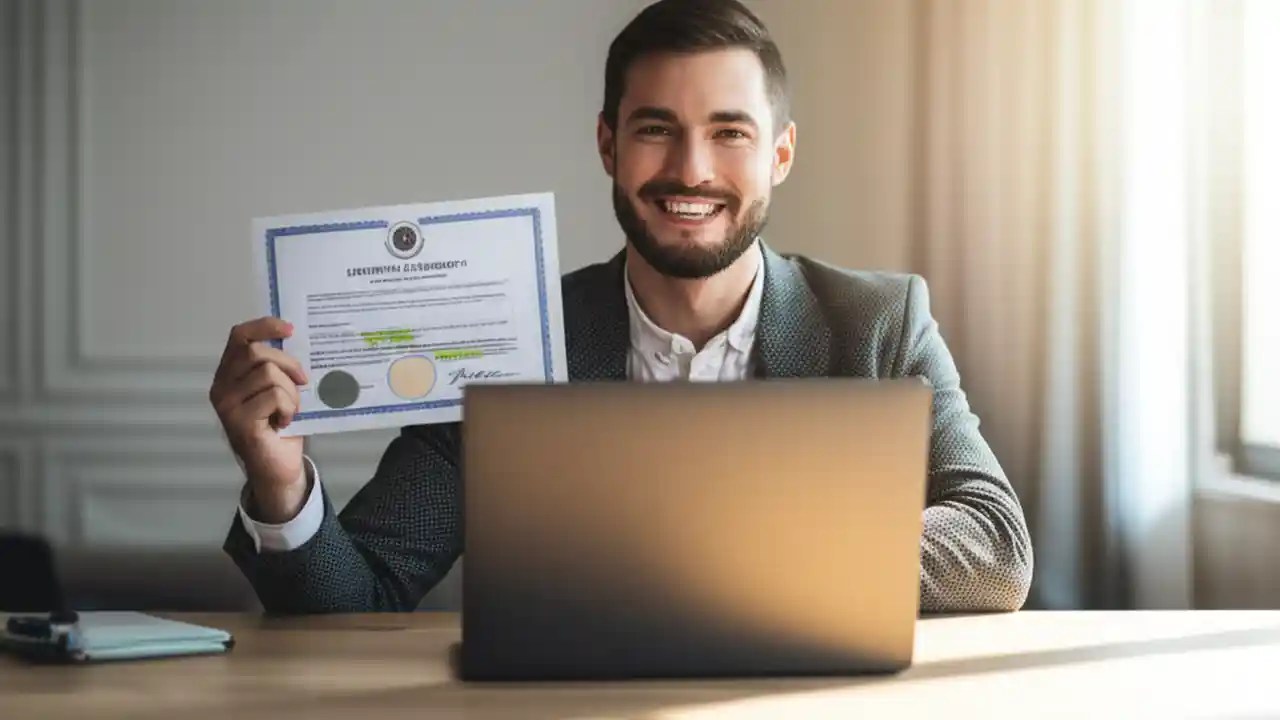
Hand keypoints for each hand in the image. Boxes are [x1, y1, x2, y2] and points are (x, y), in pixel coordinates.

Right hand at [210, 317, 309, 521]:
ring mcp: (227, 405)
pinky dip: (288, 407)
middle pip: (257, 352)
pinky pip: (274, 396)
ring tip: (289, 410)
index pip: (239, 336)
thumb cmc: (280, 425)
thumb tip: (294, 339)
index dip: (264, 326)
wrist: (278, 467)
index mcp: (229, 374)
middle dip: (288, 364)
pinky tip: (284, 422)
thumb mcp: (279, 388)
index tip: (290, 329)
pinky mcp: (239, 421)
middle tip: (301, 382)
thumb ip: (277, 366)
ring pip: (269, 374)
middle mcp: (221, 387)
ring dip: (290, 392)